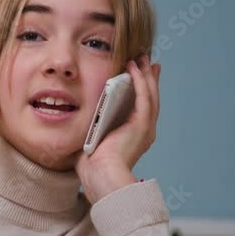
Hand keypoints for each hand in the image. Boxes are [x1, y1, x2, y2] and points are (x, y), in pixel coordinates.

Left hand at [75, 55, 161, 202]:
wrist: (101, 177)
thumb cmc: (93, 168)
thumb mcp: (94, 142)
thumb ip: (94, 130)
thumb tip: (84, 124)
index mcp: (134, 136)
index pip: (141, 108)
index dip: (142, 89)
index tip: (140, 74)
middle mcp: (145, 131)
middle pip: (150, 98)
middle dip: (149, 78)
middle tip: (148, 60)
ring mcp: (146, 127)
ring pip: (150, 94)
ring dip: (146, 74)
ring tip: (143, 58)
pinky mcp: (142, 123)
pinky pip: (144, 96)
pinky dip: (140, 80)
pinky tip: (135, 67)